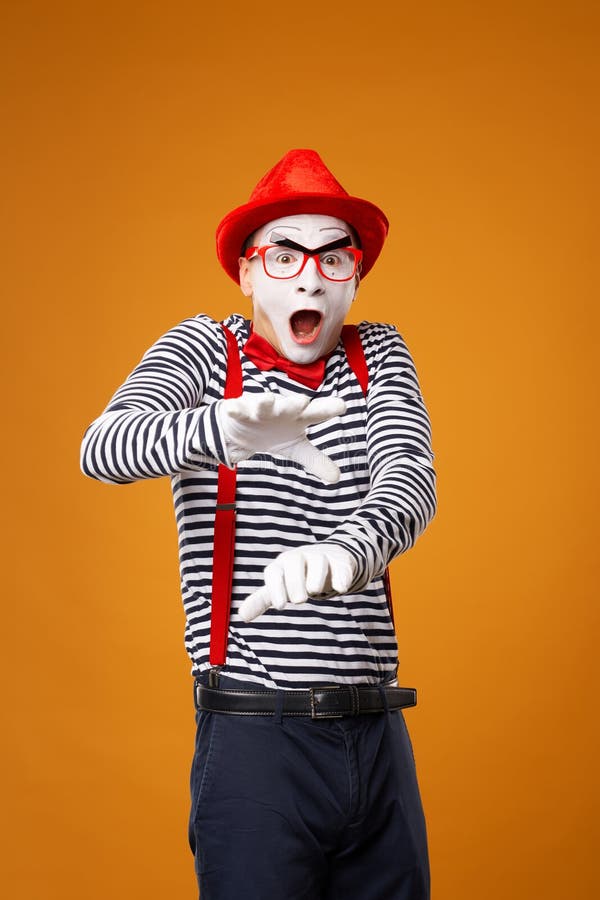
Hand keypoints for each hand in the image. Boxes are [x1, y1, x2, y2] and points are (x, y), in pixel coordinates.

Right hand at [217, 391, 345, 482]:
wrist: (243, 428)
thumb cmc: (275, 433)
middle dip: (295, 403)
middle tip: (302, 402)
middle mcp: (281, 409)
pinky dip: (235, 409)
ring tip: (267, 400)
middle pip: (290, 405)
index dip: (328, 408)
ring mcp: (259, 408)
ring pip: (263, 403)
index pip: (317, 413)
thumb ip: (316, 460)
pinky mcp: (240, 410)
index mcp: (299, 417)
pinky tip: (233, 409)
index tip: (342, 406)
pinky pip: (237, 409)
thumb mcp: (297, 448)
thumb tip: (337, 478)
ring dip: (265, 402)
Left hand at [238, 543, 356, 621]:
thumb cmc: (297, 577)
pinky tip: (341, 589)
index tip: (280, 606)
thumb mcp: (279, 587)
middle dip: (295, 584)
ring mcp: (320, 556)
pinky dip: (341, 578)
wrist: (328, 560)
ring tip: (315, 591)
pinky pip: (341, 566)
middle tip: (299, 600)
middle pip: (294, 563)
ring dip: (316, 580)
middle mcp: (299, 557)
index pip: (273, 571)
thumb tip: (242, 615)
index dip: (276, 588)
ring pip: (318, 562)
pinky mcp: (340, 560)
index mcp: (281, 564)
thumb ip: (261, 600)